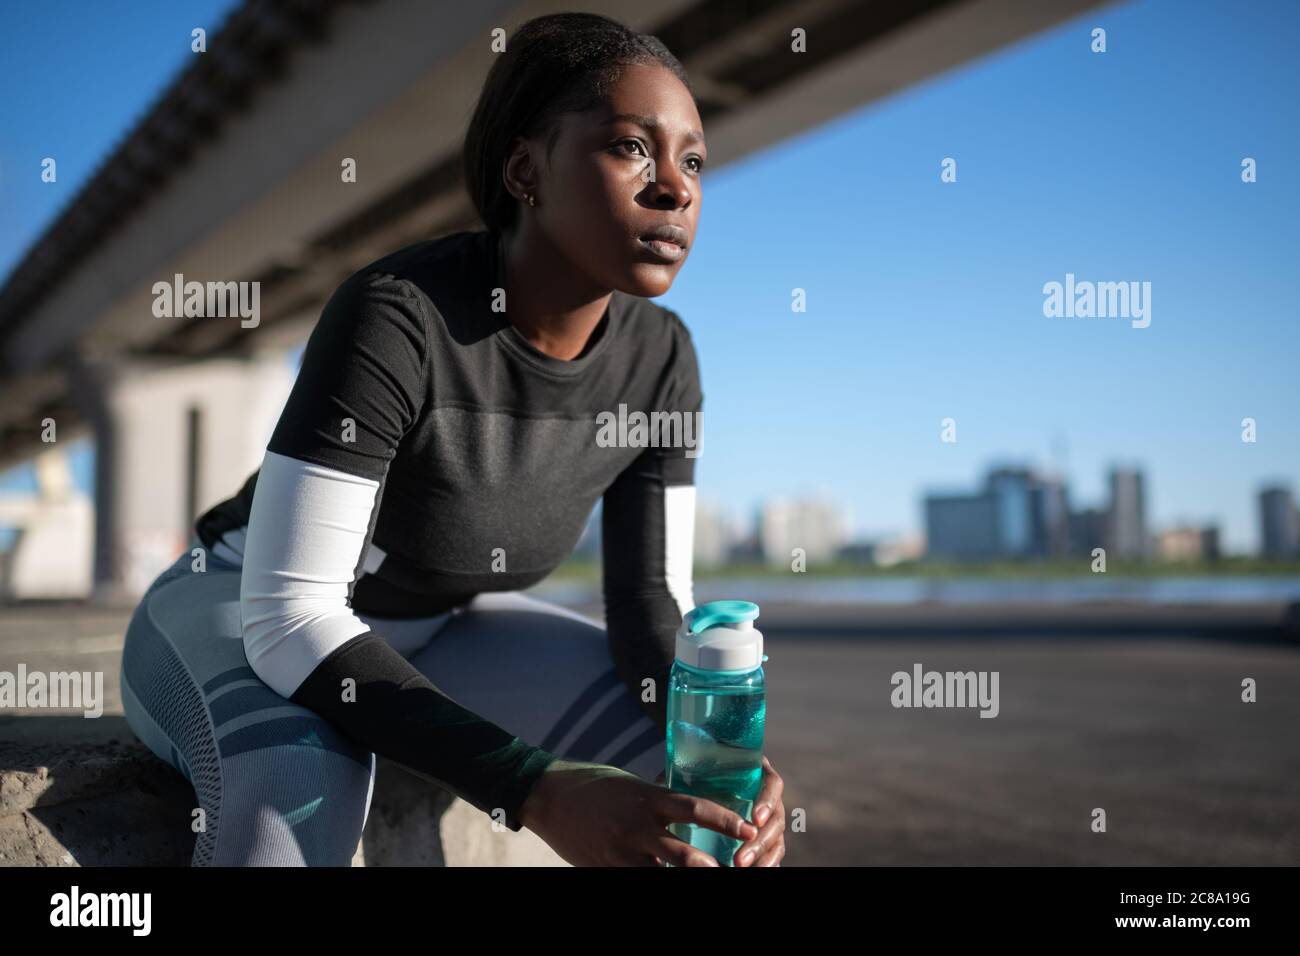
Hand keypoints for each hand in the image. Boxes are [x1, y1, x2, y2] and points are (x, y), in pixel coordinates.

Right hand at [519, 759, 757, 866]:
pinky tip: (669, 879)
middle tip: (738, 867)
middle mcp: (638, 827)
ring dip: (691, 877)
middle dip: (714, 866)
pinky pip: (640, 880)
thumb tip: (689, 806)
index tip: (750, 828)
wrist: (549, 797)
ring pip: (665, 875)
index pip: (696, 808)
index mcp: (648, 799)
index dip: (726, 821)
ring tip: (712, 876)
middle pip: (686, 854)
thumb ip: (660, 797)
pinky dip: (658, 881)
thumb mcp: (633, 784)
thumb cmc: (595, 785)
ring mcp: (622, 852)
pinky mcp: (608, 868)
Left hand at [654, 757, 784, 866]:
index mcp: (756, 772)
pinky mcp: (767, 836)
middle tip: (739, 860)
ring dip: (761, 856)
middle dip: (760, 841)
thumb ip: (685, 773)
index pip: (772, 783)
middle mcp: (767, 794)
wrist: (707, 783)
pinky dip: (767, 863)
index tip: (755, 818)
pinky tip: (756, 871)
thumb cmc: (698, 773)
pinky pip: (773, 852)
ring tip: (740, 868)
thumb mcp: (694, 770)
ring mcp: (770, 817)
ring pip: (776, 839)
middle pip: (776, 818)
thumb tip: (660, 781)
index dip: (767, 800)